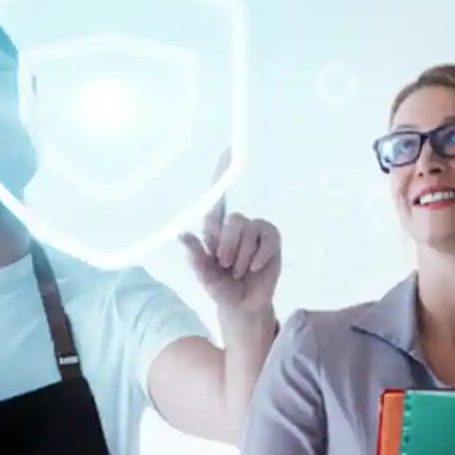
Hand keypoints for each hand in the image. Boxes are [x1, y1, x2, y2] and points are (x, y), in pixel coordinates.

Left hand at [180, 150, 281, 312]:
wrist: (244, 305)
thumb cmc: (221, 289)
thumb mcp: (204, 275)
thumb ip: (196, 256)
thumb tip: (183, 233)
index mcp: (215, 228)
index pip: (217, 196)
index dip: (223, 172)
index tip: (229, 150)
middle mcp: (235, 224)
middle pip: (233, 220)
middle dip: (228, 246)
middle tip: (226, 266)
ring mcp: (255, 231)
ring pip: (249, 230)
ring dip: (242, 256)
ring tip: (240, 271)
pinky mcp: (272, 240)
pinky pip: (267, 238)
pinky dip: (259, 255)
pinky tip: (255, 267)